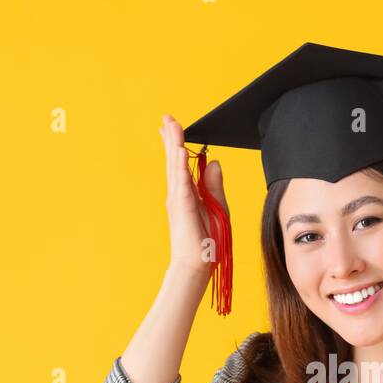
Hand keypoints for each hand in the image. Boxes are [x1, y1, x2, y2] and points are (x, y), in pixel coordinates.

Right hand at [159, 113, 228, 280]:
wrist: (197, 263)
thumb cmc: (206, 240)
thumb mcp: (216, 206)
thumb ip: (213, 184)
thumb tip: (213, 162)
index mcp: (186, 192)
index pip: (180, 163)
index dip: (176, 144)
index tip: (172, 127)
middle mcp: (178, 192)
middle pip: (174, 159)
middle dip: (171, 137)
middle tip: (167, 118)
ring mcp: (178, 198)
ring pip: (175, 165)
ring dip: (174, 144)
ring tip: (172, 125)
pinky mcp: (183, 206)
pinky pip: (182, 182)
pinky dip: (181, 165)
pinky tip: (182, 151)